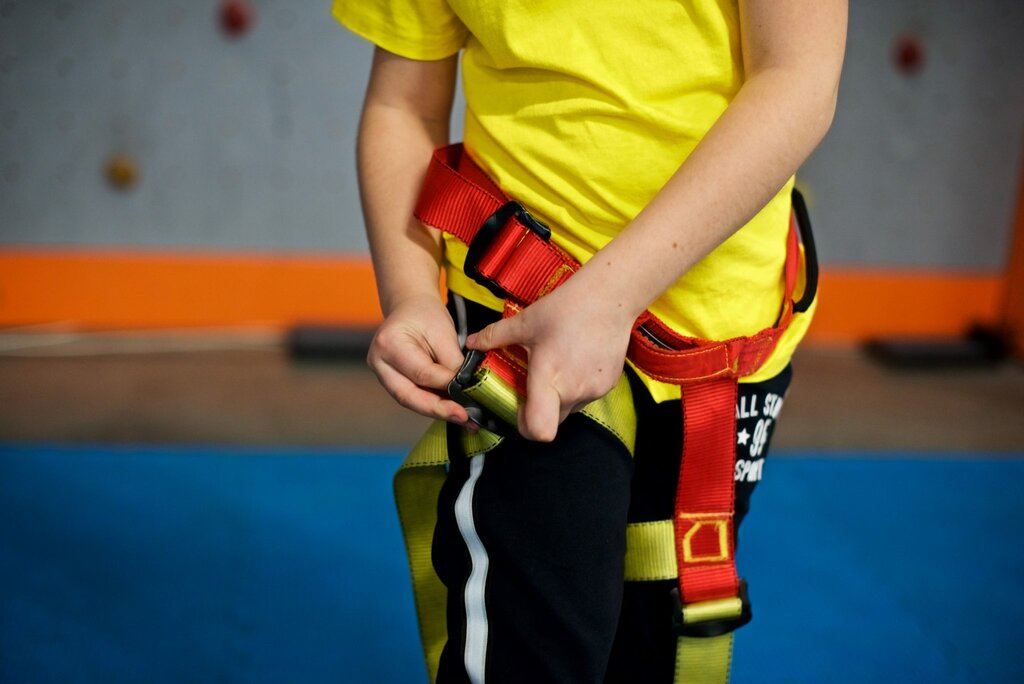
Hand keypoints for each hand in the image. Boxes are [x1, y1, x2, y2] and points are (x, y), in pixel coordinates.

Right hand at [367, 294, 471, 424]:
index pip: (421, 374)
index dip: (446, 387)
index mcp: (389, 344)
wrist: (410, 308)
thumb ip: (452, 363)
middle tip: (464, 418)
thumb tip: (466, 390)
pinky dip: (433, 405)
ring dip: (437, 411)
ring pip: (410, 400)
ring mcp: (382, 374)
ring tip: (463, 418)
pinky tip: (452, 410)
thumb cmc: (426, 315)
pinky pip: (413, 397)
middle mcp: (379, 362)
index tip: (469, 398)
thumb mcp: (443, 333)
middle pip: (409, 396)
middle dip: (438, 410)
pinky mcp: (391, 382)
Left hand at [466, 279, 635, 441]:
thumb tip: (471, 342)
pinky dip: (577, 388)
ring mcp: (594, 390)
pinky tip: (576, 362)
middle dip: (539, 409)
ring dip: (559, 398)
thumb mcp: (525, 321)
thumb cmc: (567, 308)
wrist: (609, 298)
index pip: (539, 429)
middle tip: (533, 383)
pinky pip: (586, 397)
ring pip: (570, 409)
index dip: (524, 427)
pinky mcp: (609, 385)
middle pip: (552, 422)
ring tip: (557, 367)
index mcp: (549, 378)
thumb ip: (495, 336)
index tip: (518, 409)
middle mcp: (574, 390)